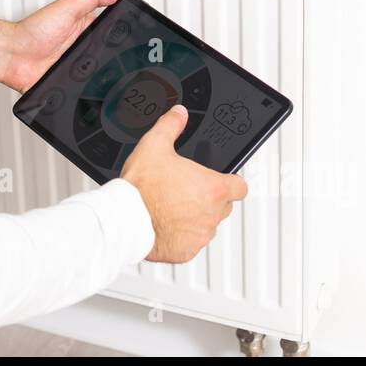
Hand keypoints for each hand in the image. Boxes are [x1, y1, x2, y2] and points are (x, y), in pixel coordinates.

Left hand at [0, 0, 124, 93]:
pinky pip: (82, 90)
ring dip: (101, 76)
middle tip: (120, 60)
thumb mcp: (67, 7)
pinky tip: (88, 88)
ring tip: (101, 74)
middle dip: (114, 59)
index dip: (122, 33)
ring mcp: (74, 66)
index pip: (110, 30)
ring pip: (98, 74)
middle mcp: (80, 47)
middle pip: (106, 55)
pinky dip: (87, 91)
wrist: (12, 55)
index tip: (135, 35)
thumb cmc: (33, 30)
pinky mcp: (67, 83)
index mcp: (83, 28)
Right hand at [119, 105, 248, 263]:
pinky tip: (166, 224)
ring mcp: (201, 235)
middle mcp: (212, 214)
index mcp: (213, 187)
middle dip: (209, 198)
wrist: (124, 219)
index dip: (231, 181)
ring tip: (173, 207)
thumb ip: (171, 126)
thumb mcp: (155, 145)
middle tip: (187, 191)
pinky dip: (182, 235)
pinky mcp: (188, 251)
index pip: (240, 186)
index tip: (221, 180)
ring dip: (196, 217)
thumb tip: (179, 114)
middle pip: (223, 205)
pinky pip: (192, 242)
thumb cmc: (141, 187)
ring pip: (208, 224)